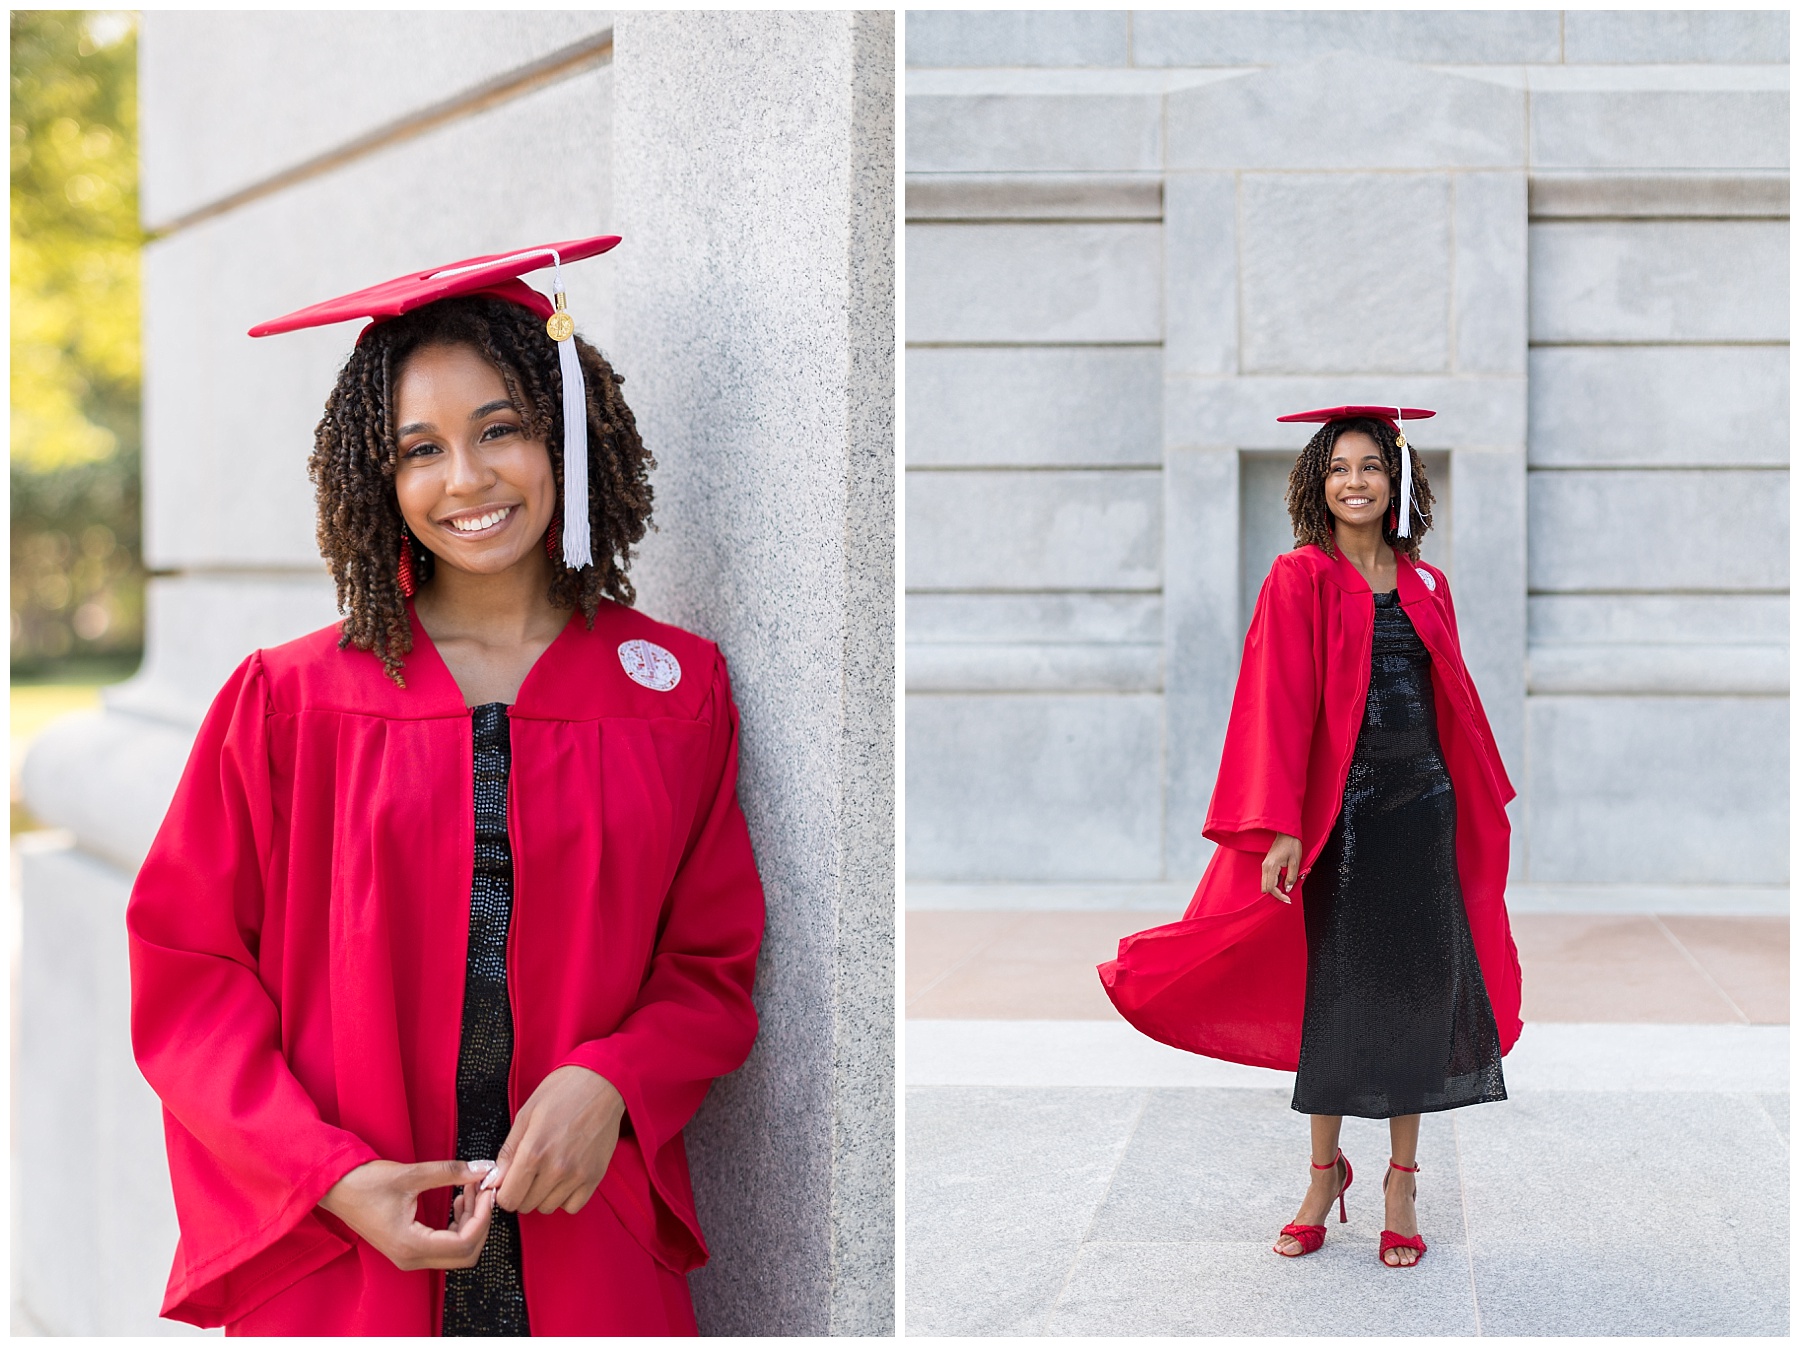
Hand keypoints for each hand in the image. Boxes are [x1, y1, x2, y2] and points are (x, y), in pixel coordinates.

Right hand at [318, 1158, 495, 1270]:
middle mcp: (411, 1258)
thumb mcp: (411, 1174)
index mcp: (410, 1245)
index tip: (488, 1190)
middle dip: (480, 1222)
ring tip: (470, 1189)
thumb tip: (483, 1168)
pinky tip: (458, 1200)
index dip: (483, 1217)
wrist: (335, 1189)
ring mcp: (409, 1256)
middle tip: (482, 1190)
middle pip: (466, 1254)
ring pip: (458, 1251)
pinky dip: (459, 1225)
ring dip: (471, 1222)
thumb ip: (451, 1172)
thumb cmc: (365, 1183)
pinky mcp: (409, 1248)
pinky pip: (446, 1245)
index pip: (464, 1243)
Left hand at [491, 1065, 625, 1215]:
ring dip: (543, 1195)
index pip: (508, 1198)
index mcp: (533, 1152)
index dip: (504, 1191)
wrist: (601, 1083)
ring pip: (548, 1207)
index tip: (509, 1180)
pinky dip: (565, 1197)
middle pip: (526, 1205)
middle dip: (522, 1191)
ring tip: (548, 1171)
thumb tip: (494, 1180)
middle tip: (529, 1172)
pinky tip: (564, 1178)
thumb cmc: (562, 1092)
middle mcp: (556, 1168)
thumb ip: (508, 1152)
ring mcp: (578, 1175)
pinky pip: (573, 1206)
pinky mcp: (595, 1176)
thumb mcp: (526, 1115)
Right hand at [1262, 832, 1301, 902]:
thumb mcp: (1295, 862)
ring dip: (1275, 888)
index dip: (1279, 895)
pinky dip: (1275, 882)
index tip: (1288, 899)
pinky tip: (1284, 879)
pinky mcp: (1267, 864)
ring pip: (1266, 884)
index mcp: (1271, 867)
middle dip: (1276, 894)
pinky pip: (1268, 878)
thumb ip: (1291, 877)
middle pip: (1265, 888)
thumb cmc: (1292, 845)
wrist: (1286, 833)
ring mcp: (1265, 865)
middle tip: (1287, 896)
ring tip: (1287, 886)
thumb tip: (1287, 889)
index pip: (1271, 887)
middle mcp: (1265, 867)